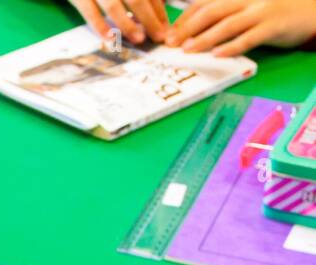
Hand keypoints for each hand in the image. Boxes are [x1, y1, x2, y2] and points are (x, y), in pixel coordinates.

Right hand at [70, 0, 170, 43]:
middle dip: (150, 18)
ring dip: (128, 24)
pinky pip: (89, 12)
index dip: (159, 9)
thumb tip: (159, 5)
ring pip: (114, 6)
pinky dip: (99, 25)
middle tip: (160, 37)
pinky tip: (110, 38)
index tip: (165, 26)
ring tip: (140, 39)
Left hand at [167, 0, 315, 54]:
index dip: (184, 19)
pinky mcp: (274, 26)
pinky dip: (232, 47)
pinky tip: (217, 55)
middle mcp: (248, 0)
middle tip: (170, 44)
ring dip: (205, 38)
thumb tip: (192, 31)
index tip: (168, 34)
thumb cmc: (274, 10)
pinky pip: (250, 38)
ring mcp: (262, 12)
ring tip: (187, 50)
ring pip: (228, 25)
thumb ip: (225, 14)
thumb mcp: (247, 6)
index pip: (205, 3)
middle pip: (212, 12)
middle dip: (188, 28)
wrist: (311, 8)